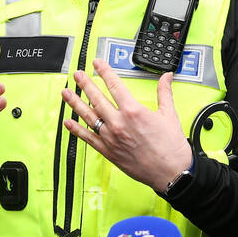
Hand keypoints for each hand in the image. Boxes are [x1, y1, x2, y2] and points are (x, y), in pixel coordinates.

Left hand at [62, 59, 193, 191]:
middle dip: (85, 84)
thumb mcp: (169, 115)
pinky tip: (68, 122)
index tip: (97, 63)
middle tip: (78, 75)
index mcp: (133, 111)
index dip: (104, 71)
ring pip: (88, 116)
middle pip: (97, 98)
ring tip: (66, 93)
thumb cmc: (171, 148)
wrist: (170, 173)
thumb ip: (164, 93)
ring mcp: (111, 138)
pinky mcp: (108, 152)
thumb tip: (166, 77)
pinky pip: (88, 138)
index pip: (114, 85)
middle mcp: (119, 123)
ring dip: (75, 103)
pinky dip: (77, 130)